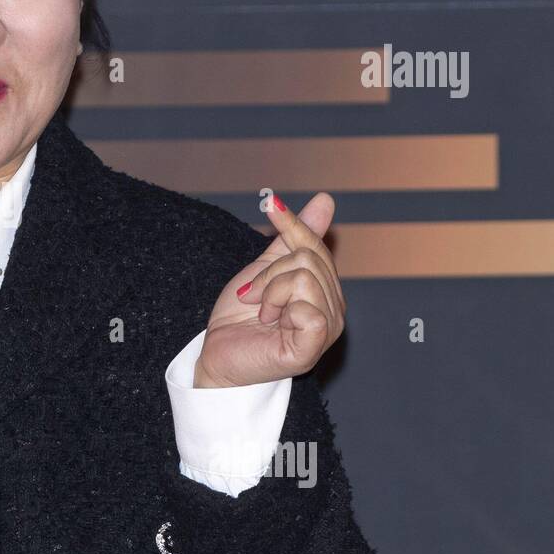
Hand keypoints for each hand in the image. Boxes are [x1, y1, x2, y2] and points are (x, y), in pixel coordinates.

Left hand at [194, 191, 345, 387]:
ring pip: (304, 277)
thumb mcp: (265, 269)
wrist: (218, 354)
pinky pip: (307, 308)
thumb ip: (293, 239)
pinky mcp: (313, 347)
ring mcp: (327, 329)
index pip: (315, 245)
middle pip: (308, 258)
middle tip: (253, 297)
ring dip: (269, 292)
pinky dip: (279, 309)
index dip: (293, 224)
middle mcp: (334, 309)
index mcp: (325, 290)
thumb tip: (326, 200)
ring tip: (261, 312)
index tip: (270, 203)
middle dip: (269, 273)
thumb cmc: (240, 318)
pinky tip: (271, 324)